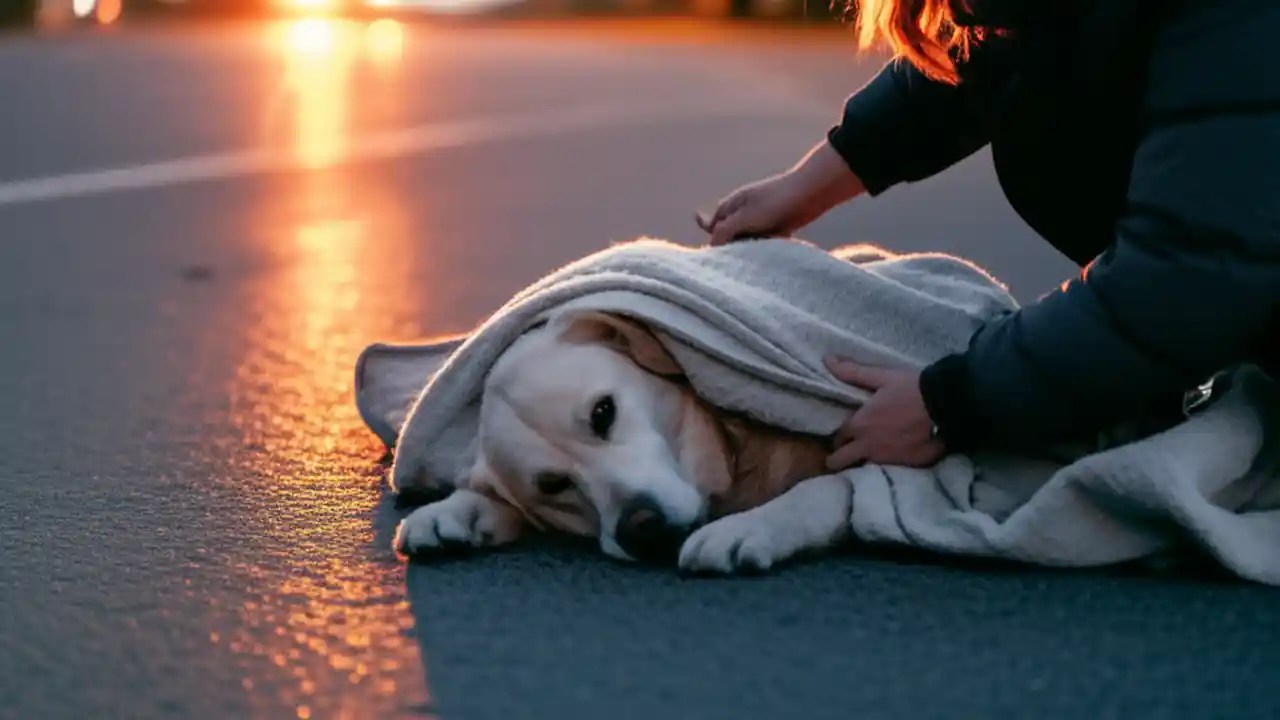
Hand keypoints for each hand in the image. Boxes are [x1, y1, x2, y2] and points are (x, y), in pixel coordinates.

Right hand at [697, 141, 864, 246]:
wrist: (811, 191)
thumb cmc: (776, 201)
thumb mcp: (745, 217)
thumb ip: (724, 231)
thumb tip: (712, 246)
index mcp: (732, 205)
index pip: (713, 228)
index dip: (717, 241)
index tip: (724, 255)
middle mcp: (743, 212)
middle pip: (730, 236)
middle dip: (736, 246)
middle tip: (747, 252)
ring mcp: (759, 218)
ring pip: (748, 240)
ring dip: (753, 248)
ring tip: (763, 250)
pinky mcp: (775, 226)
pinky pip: (765, 242)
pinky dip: (767, 246)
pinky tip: (775, 247)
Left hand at [825, 357, 945, 469]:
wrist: (945, 405)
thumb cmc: (911, 389)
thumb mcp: (881, 377)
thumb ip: (852, 372)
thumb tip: (827, 360)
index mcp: (859, 425)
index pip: (837, 438)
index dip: (839, 437)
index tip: (843, 436)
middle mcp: (868, 446)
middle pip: (840, 461)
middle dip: (838, 458)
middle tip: (847, 452)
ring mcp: (886, 459)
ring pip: (862, 467)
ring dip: (862, 462)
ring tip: (871, 454)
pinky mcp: (905, 466)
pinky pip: (889, 470)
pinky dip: (888, 464)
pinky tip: (894, 456)